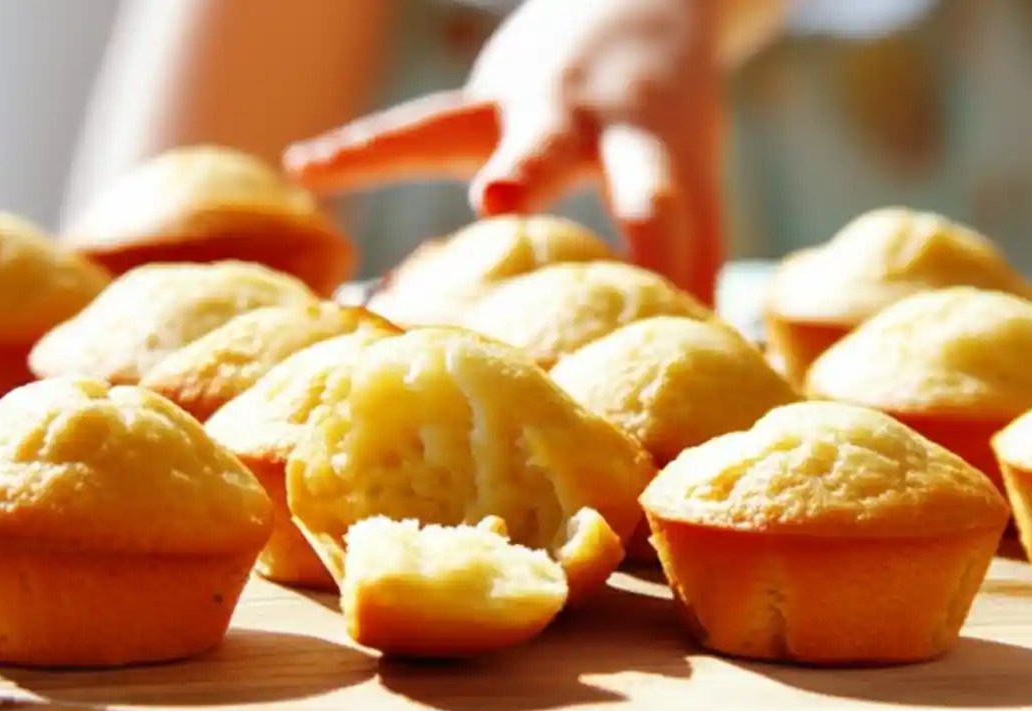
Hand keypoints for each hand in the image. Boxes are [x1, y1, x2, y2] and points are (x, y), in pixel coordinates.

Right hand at [285, 0, 728, 303]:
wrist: (641, 1)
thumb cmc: (665, 119)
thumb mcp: (693, 176)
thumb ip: (699, 253)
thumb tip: (726, 353)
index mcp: (654, 148)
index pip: (664, 217)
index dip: (664, 276)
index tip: (644, 347)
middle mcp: (587, 120)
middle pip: (560, 146)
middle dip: (529, 172)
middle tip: (496, 200)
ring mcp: (528, 105)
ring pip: (469, 126)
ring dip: (414, 149)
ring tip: (348, 172)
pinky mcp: (481, 103)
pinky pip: (414, 130)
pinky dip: (361, 150)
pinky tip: (305, 167)